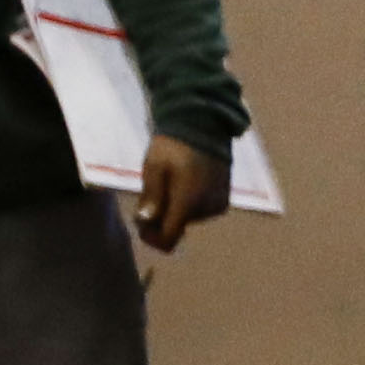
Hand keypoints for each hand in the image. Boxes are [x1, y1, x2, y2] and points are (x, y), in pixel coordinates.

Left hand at [135, 135, 229, 252]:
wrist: (204, 125)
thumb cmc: (173, 145)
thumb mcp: (154, 168)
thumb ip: (150, 196)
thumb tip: (145, 221)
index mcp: (188, 201)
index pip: (169, 238)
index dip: (151, 238)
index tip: (141, 223)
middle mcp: (207, 207)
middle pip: (177, 228)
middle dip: (161, 217)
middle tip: (151, 194)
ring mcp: (218, 204)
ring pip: (188, 219)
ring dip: (175, 209)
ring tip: (170, 183)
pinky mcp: (224, 199)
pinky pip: (201, 212)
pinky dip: (190, 204)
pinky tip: (185, 184)